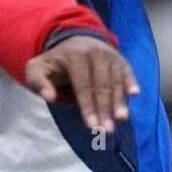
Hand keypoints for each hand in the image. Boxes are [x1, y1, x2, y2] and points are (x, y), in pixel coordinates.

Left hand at [24, 36, 138, 134]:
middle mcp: (95, 53)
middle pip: (102, 85)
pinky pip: (127, 72)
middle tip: (107, 130)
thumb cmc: (54, 63)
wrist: (73, 41)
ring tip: (121, 119)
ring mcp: (110, 55)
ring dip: (119, 101)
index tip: (91, 126)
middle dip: (104, 109)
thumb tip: (49, 97)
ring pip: (116, 81)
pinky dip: (131, 82)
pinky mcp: (120, 58)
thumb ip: (38, 82)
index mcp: (74, 56)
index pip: (83, 85)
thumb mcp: (37, 69)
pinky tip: (135, 94)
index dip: (87, 107)